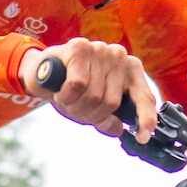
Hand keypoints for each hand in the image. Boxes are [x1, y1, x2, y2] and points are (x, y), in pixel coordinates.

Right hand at [20, 38, 157, 142]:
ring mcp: (101, 50)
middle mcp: (119, 57)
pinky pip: (77, 85)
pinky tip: (60, 91)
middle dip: (90, 115)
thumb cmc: (71, 89)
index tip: (142, 138)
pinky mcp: (80, 48)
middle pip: (111, 103)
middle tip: (76, 108)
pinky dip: (66, 96)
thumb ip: (107, 118)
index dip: (146, 118)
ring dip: (75, 106)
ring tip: (67, 98)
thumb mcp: (92, 109)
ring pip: (93, 96)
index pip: (144, 97)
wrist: (40, 72)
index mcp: (130, 71)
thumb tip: (118, 129)